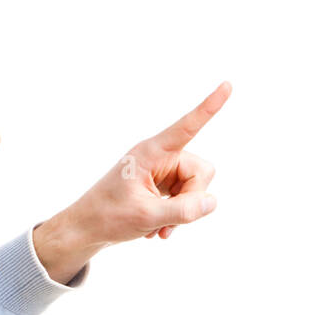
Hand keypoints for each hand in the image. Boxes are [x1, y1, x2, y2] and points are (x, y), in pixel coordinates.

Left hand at [67, 81, 230, 247]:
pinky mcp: (162, 185)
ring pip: (196, 188)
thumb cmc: (108, 218)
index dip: (209, 107)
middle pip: (201, 172)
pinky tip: (157, 229)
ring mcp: (162, 171)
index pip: (186, 127)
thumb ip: (182, 210)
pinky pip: (186, 198)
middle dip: (191, 200)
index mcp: (151, 153)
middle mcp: (160, 157)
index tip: (227, 84)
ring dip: (182, 212)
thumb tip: (212, 202)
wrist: (86, 230)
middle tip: (167, 222)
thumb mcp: (146, 217)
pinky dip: (175, 216)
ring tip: (158, 228)